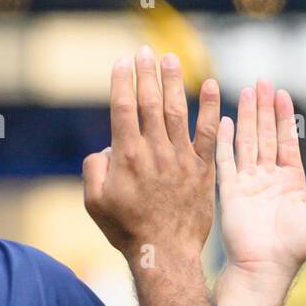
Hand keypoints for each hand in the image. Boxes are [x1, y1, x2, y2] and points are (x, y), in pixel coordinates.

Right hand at [83, 48, 220, 266]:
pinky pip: (207, 133)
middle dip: (146, 73)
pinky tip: (211, 86)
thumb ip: (93, 169)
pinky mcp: (201, 170)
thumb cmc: (127, 230)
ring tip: (171, 58)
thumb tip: (105, 149)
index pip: (124, 107)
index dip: (122, 81)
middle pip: (150, 102)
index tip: (122, 62)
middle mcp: (155, 151)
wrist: (164, 253)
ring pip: (176, 110)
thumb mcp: (95, 203)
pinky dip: (211, 107)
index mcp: (127, 156)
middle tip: (145, 51)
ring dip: (173, 81)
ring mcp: (180, 159)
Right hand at [215, 82, 305, 305]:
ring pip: (247, 142)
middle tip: (261, 81)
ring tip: (246, 92)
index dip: (284, 116)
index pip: (287, 140)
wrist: (266, 266)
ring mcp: (248, 184)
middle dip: (264, 109)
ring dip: (247, 118)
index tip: (281, 93)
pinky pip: (226, 162)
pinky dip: (225, 142)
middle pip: (266, 135)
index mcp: (291, 181)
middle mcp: (268, 178)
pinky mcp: (230, 192)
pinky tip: (225, 121)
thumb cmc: (294, 245)